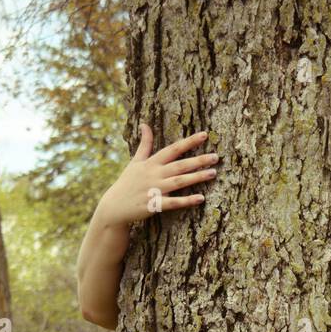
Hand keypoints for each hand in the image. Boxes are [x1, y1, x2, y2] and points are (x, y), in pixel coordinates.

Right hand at [96, 123, 219, 228]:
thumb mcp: (135, 161)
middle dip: (198, 160)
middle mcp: (154, 174)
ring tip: (213, 173)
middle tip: (216, 157)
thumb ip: (144, 144)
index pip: (173, 149)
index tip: (205, 135)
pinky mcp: (154, 205)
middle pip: (180, 165)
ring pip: (179, 182)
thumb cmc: (127, 183)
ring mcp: (154, 189)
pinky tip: (201, 198)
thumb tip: (145, 124)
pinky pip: (173, 203)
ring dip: (196, 177)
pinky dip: (186, 201)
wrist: (114, 206)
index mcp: (151, 163)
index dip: (189, 142)